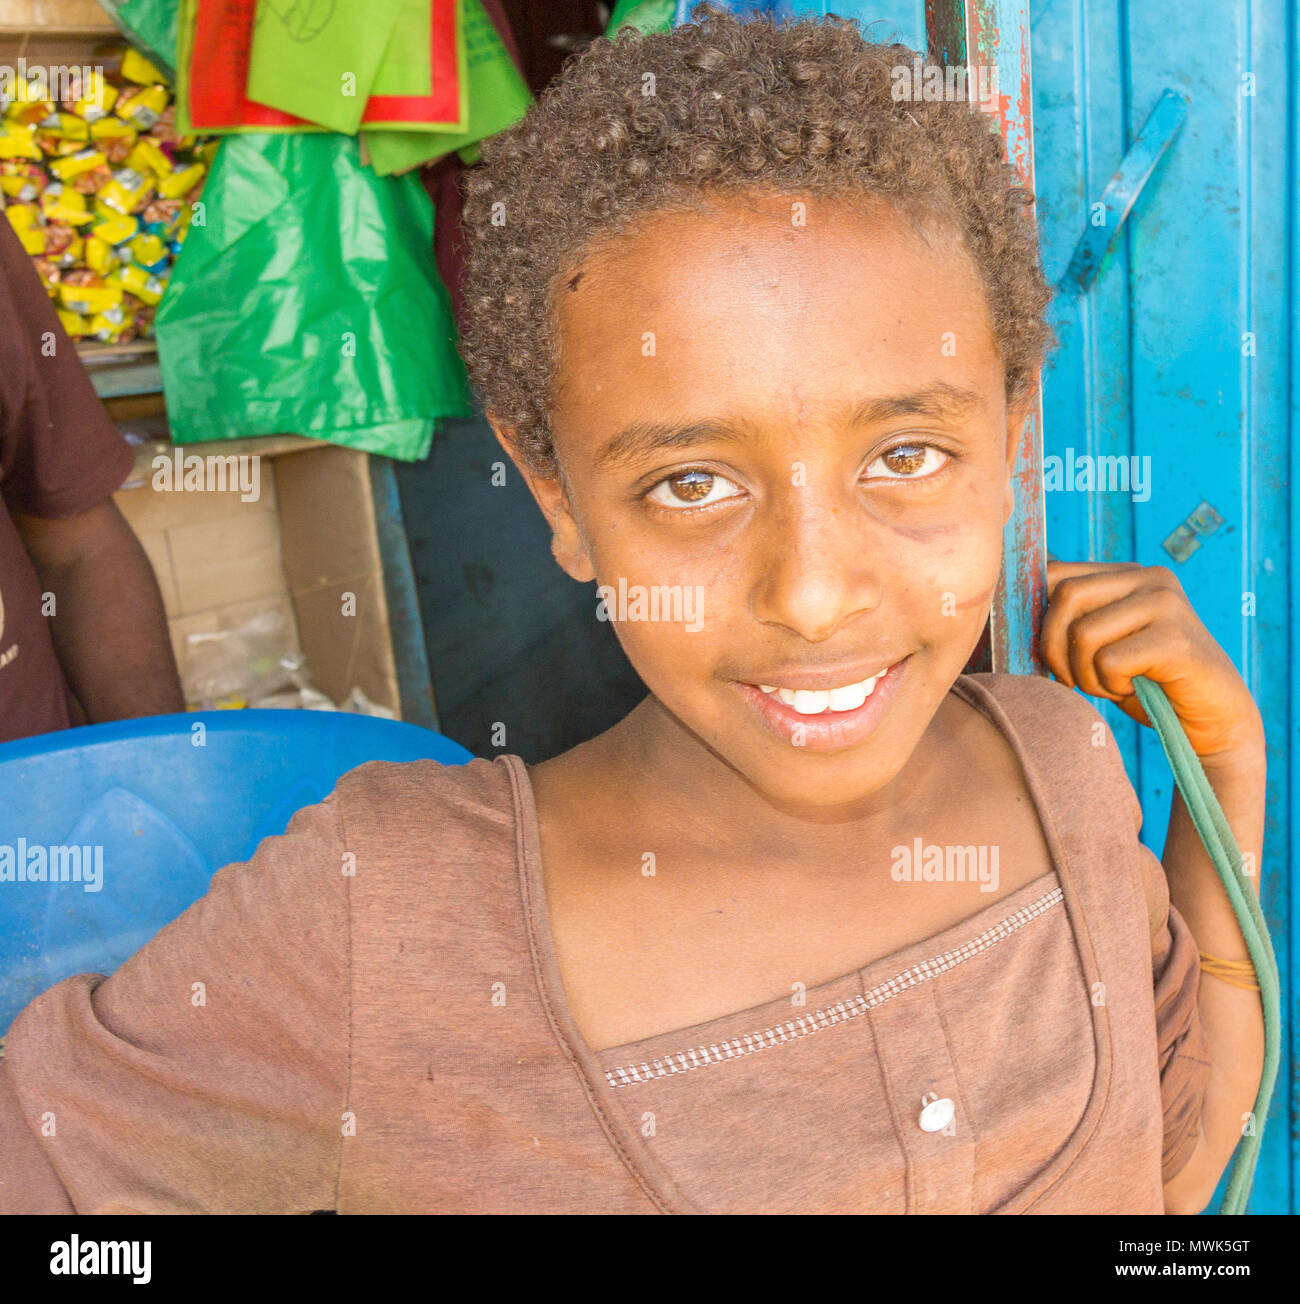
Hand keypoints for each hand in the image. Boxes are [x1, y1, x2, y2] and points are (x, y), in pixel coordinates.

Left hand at [1040, 561, 1263, 761]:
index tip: (1044, 652)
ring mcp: (1166, 604)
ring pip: (1084, 632)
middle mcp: (1148, 578)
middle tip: (1071, 679)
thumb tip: (1006, 600)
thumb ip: (1069, 619)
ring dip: (1084, 673)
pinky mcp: (1176, 639)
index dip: (1035, 614)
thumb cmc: (1145, 682)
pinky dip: (1110, 685)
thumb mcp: (1100, 644)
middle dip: (1053, 647)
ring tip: (1107, 685)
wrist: (1212, 718)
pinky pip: (1110, 662)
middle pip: (1064, 596)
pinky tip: (1132, 689)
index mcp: (1126, 573)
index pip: (1055, 572)